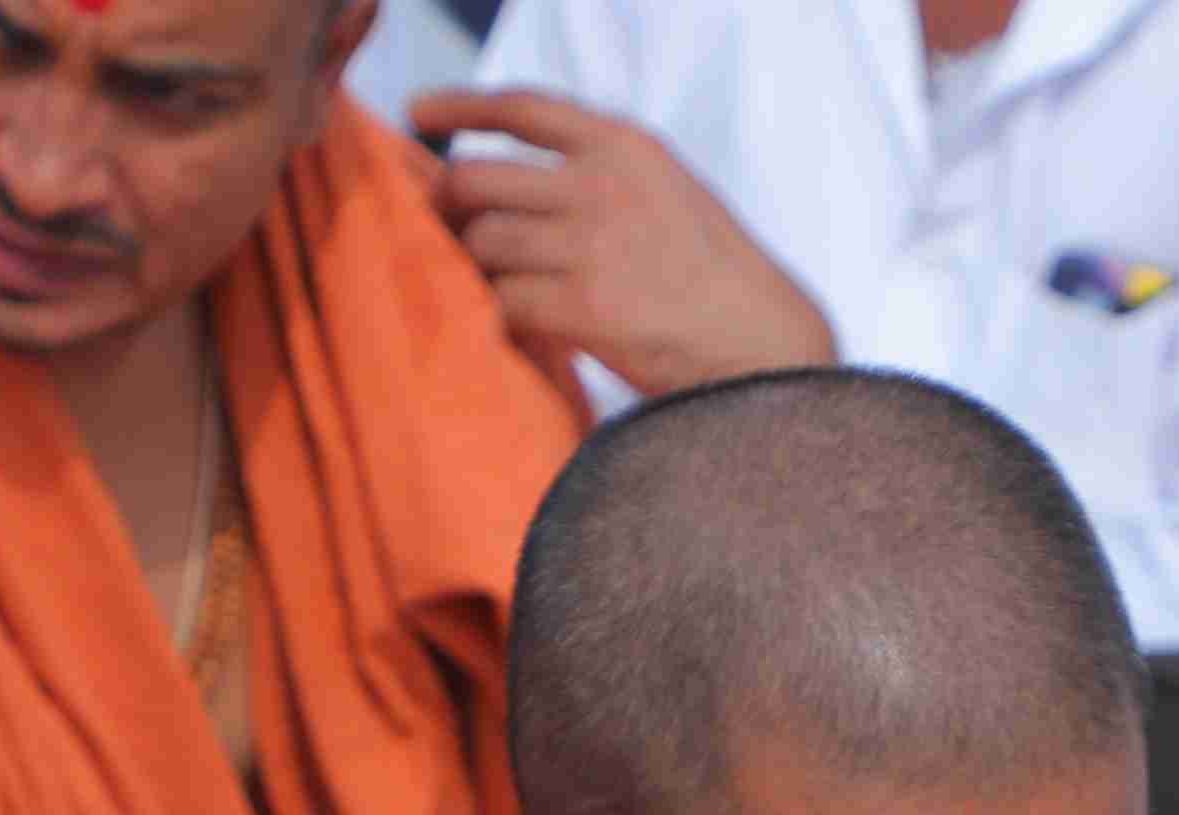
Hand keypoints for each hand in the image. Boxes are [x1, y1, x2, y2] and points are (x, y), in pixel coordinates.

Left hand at [410, 95, 838, 396]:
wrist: (762, 343)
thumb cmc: (715, 276)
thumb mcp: (667, 188)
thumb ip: (600, 171)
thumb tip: (514, 180)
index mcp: (623, 146)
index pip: (519, 106)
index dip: (458, 107)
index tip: (417, 112)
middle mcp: (601, 184)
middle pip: (477, 179)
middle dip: (452, 208)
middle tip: (455, 230)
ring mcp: (590, 245)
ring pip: (483, 246)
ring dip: (487, 272)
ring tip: (520, 288)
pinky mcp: (584, 308)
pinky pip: (505, 305)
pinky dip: (511, 320)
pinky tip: (540, 328)